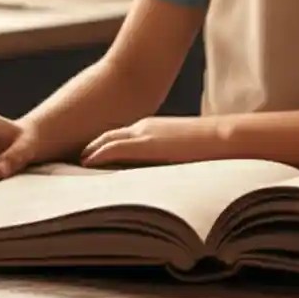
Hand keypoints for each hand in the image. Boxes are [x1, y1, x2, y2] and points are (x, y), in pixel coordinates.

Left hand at [81, 116, 224, 167]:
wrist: (224, 136)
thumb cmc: (209, 146)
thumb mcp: (181, 150)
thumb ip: (166, 157)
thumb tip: (161, 171)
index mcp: (152, 128)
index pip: (120, 135)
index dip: (102, 145)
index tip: (87, 156)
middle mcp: (144, 126)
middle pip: (108, 135)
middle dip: (90, 146)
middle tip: (74, 159)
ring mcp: (144, 133)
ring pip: (107, 139)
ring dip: (90, 150)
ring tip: (74, 163)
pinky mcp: (147, 143)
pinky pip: (115, 147)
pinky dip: (98, 154)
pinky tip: (86, 161)